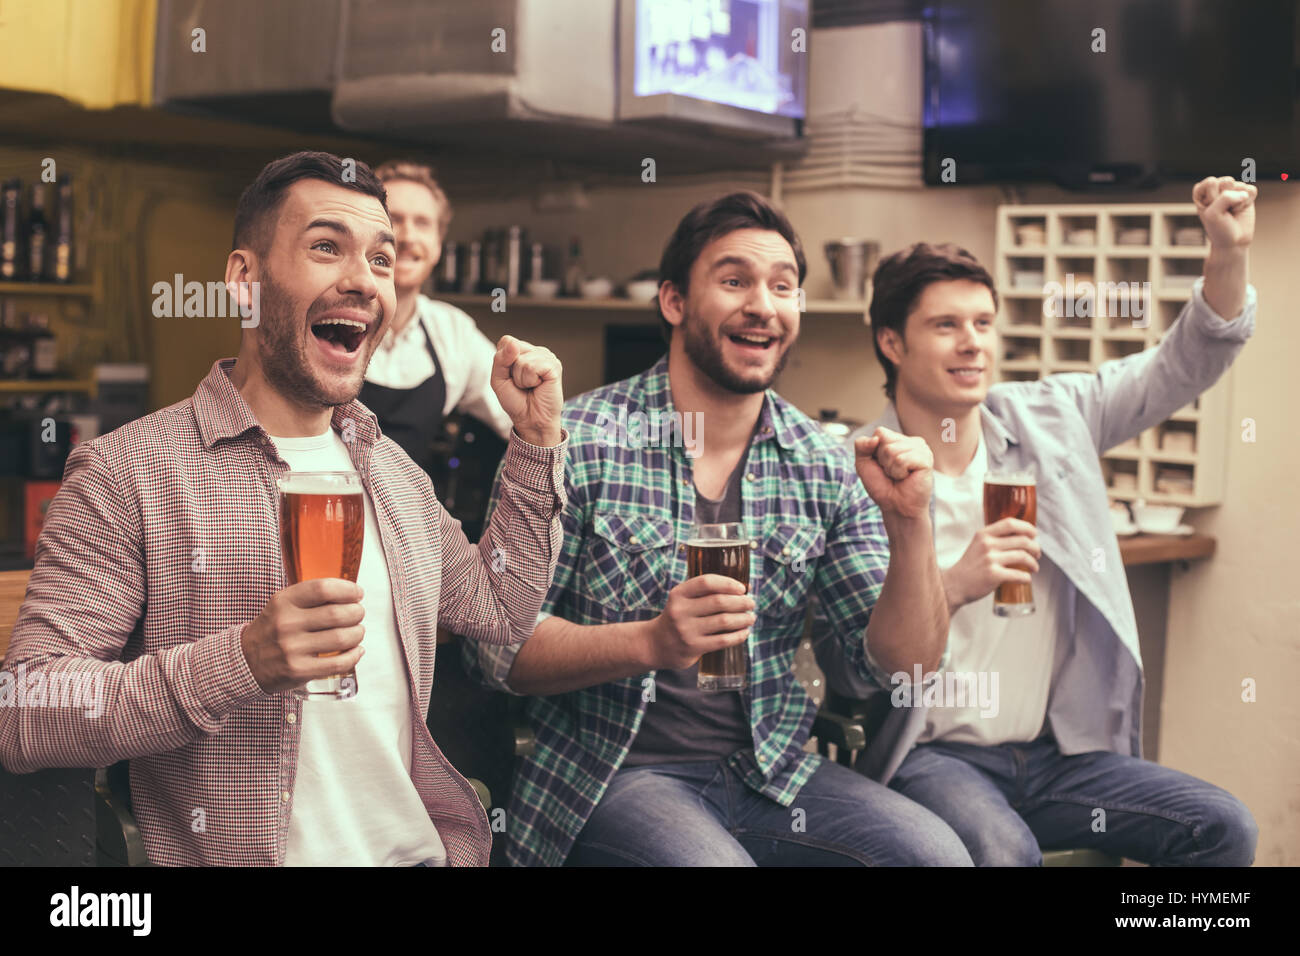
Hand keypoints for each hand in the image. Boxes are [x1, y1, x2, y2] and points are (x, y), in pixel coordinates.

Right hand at [240, 579, 365, 693]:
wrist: (245, 662)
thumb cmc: (273, 630)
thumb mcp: (283, 605)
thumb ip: (311, 597)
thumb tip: (351, 594)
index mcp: (284, 602)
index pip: (323, 588)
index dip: (347, 590)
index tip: (357, 593)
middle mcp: (287, 624)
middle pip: (338, 614)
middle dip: (357, 613)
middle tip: (358, 614)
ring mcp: (292, 649)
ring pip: (342, 638)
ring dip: (357, 634)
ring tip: (357, 632)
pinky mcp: (298, 671)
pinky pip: (338, 663)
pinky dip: (354, 656)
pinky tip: (356, 651)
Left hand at [491, 335, 563, 445]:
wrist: (530, 420)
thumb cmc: (516, 400)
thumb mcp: (499, 379)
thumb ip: (500, 359)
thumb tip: (513, 344)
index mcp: (524, 351)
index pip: (506, 341)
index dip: (503, 361)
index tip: (510, 377)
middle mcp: (537, 351)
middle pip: (513, 348)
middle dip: (511, 370)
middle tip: (521, 384)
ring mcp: (547, 357)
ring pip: (522, 360)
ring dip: (521, 379)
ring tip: (530, 386)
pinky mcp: (554, 366)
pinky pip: (532, 367)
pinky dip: (530, 380)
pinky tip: (538, 386)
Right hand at [641, 574, 754, 670]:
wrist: (656, 644)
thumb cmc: (678, 618)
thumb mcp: (682, 600)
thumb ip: (704, 593)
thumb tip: (741, 590)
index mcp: (678, 594)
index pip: (706, 582)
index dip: (728, 583)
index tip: (742, 588)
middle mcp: (680, 611)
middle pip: (719, 601)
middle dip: (741, 602)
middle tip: (751, 603)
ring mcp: (686, 630)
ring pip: (724, 621)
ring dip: (743, 618)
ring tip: (750, 618)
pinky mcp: (693, 647)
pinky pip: (723, 640)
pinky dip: (738, 635)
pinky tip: (744, 632)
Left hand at [854, 426, 933, 519]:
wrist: (896, 506)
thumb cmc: (882, 486)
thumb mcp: (863, 464)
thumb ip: (861, 446)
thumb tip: (875, 438)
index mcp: (899, 439)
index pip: (880, 432)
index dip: (874, 451)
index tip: (882, 465)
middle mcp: (912, 441)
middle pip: (884, 440)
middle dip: (882, 460)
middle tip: (892, 473)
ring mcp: (921, 449)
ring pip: (891, 450)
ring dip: (890, 468)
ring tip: (900, 476)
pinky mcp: (926, 459)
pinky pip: (901, 460)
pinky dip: (898, 472)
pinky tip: (907, 477)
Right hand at [940, 517, 1039, 612]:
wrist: (954, 585)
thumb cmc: (969, 567)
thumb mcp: (977, 545)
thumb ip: (994, 539)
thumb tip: (1021, 538)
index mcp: (983, 534)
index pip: (1010, 523)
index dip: (1027, 527)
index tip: (1034, 534)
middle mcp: (987, 544)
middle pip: (1022, 540)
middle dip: (1035, 547)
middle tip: (1037, 554)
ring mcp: (990, 560)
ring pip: (1023, 556)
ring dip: (1033, 563)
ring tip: (1034, 567)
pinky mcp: (994, 575)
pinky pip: (1019, 575)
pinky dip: (1027, 578)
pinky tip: (1026, 579)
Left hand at [1194, 176, 1255, 250]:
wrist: (1233, 241)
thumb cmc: (1218, 228)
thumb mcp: (1213, 214)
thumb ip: (1225, 198)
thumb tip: (1244, 193)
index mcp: (1202, 191)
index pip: (1211, 182)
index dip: (1212, 197)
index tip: (1210, 209)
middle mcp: (1217, 187)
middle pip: (1226, 181)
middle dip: (1225, 199)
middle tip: (1223, 211)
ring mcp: (1232, 189)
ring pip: (1239, 186)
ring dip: (1237, 202)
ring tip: (1231, 211)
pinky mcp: (1246, 193)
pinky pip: (1251, 190)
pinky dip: (1247, 202)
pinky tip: (1240, 210)